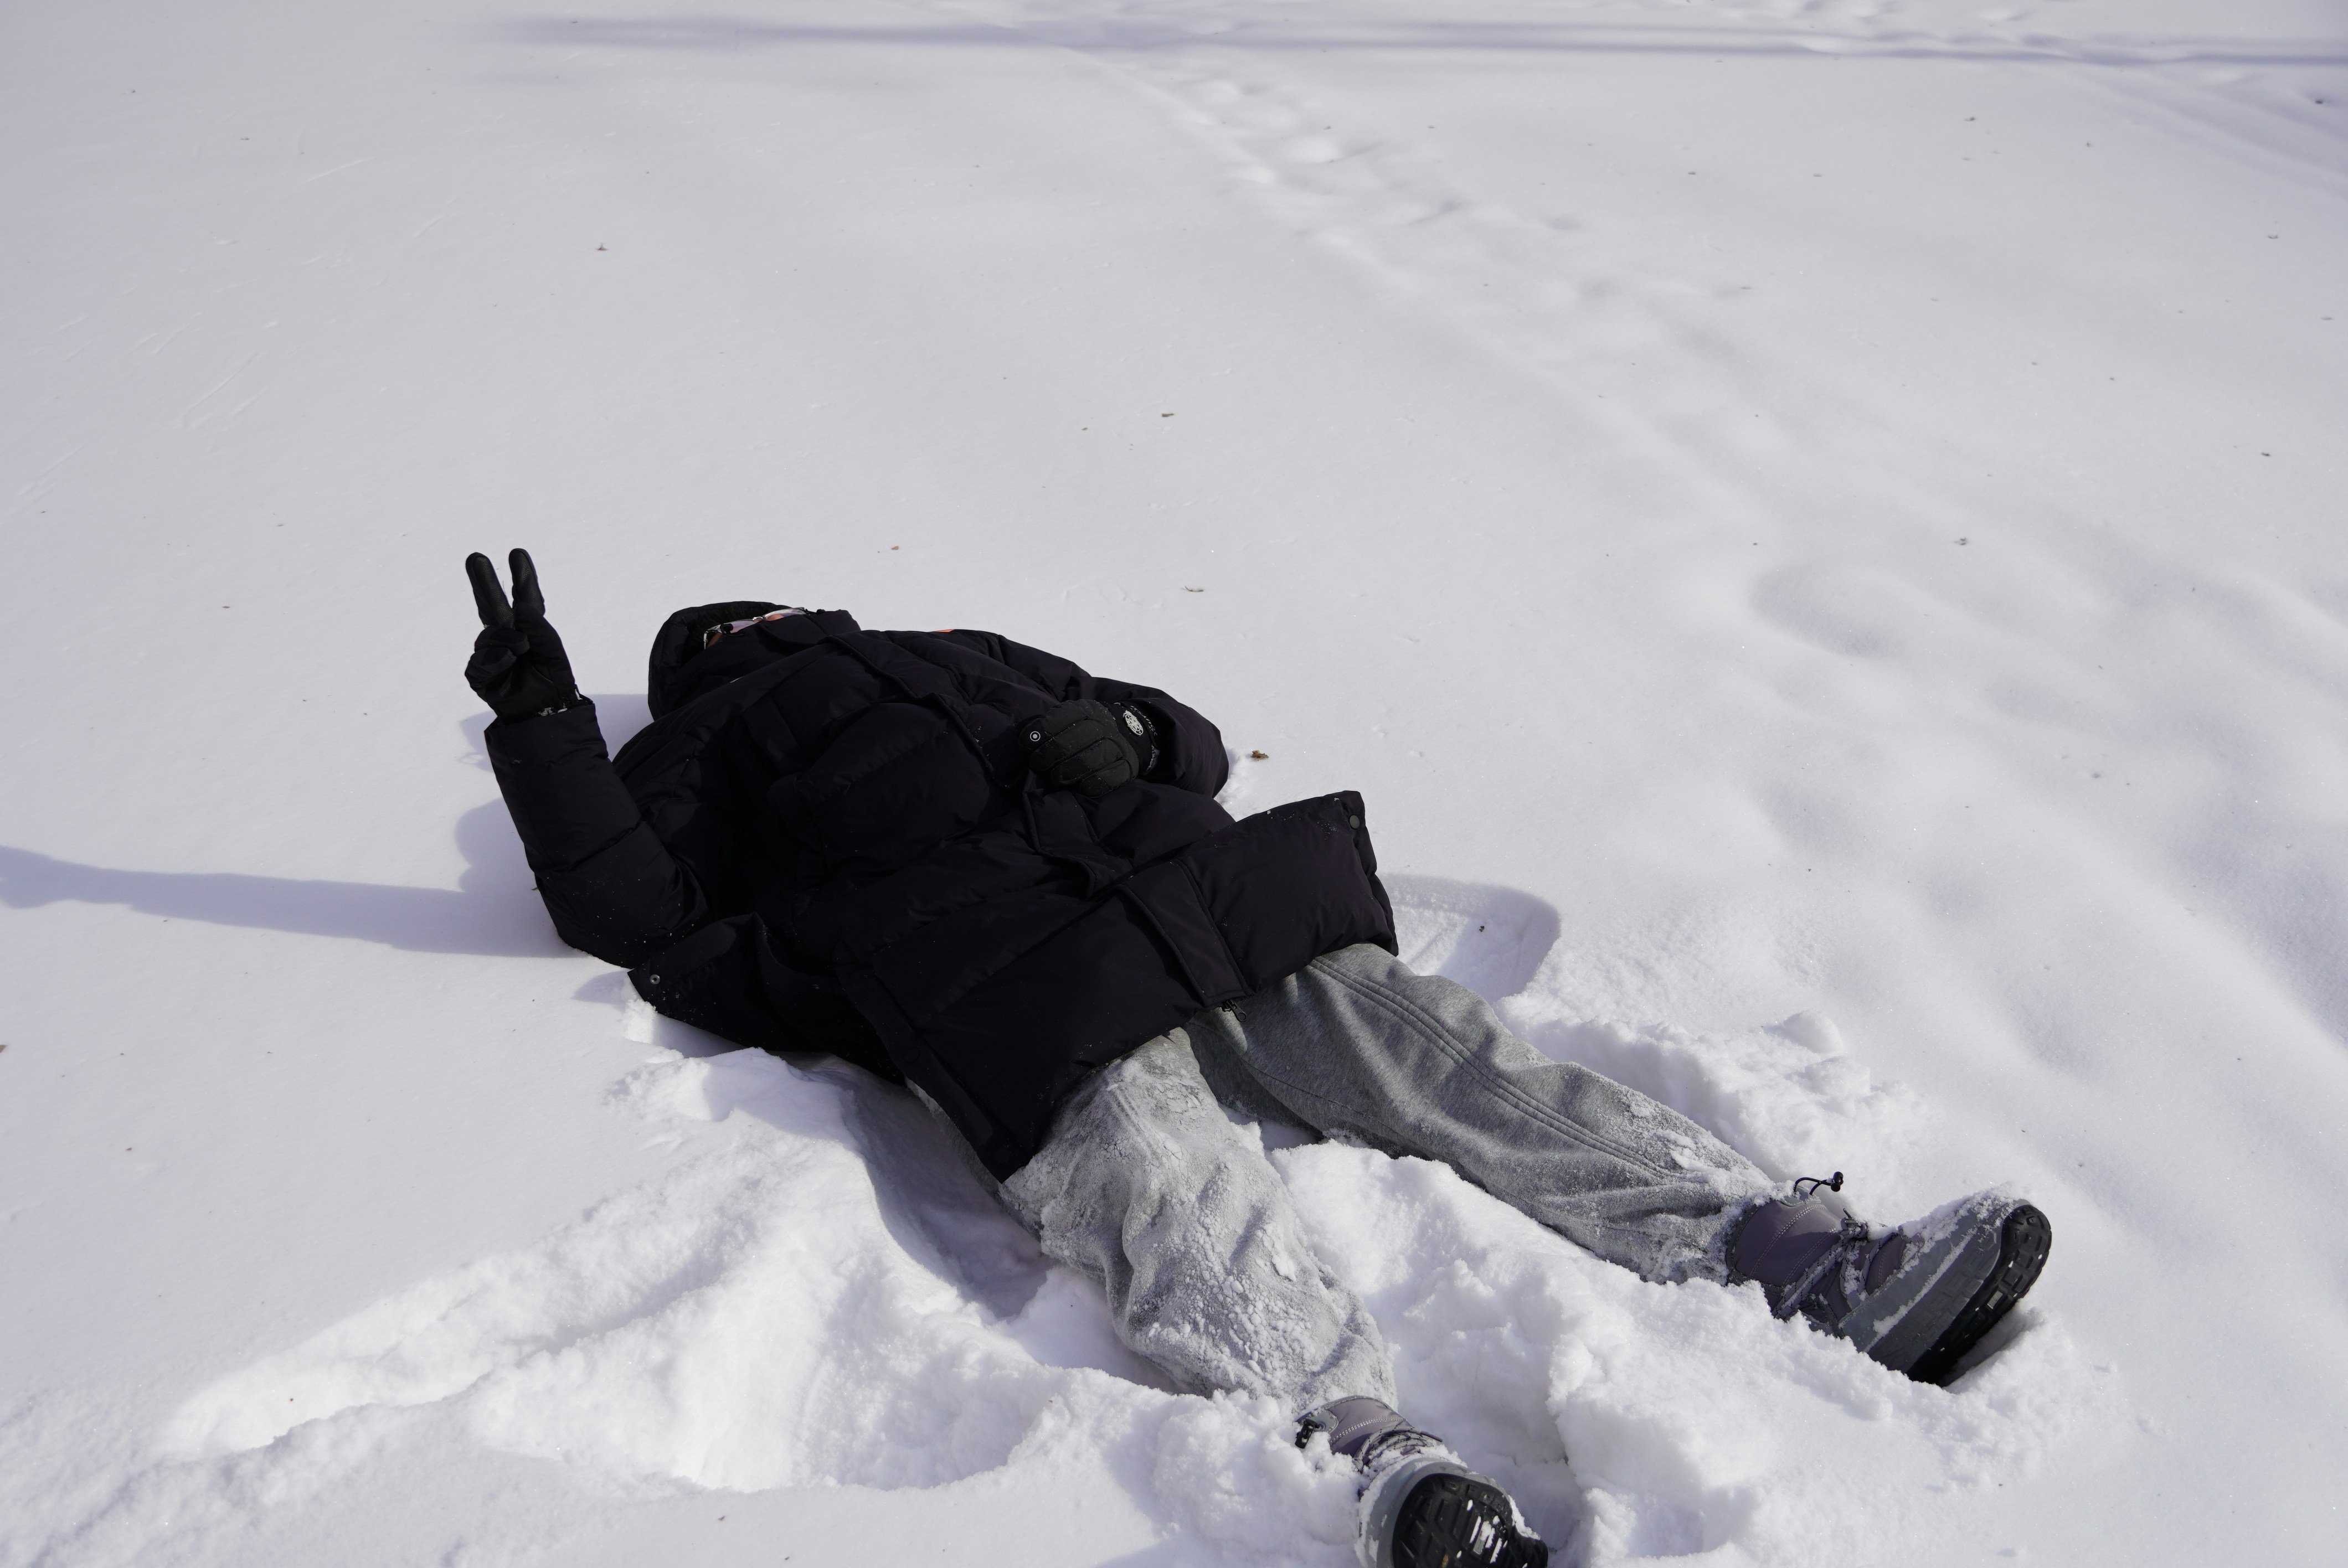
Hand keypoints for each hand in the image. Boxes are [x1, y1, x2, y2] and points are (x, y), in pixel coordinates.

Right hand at [465, 548, 581, 719]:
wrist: (545, 710)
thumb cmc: (551, 678)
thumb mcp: (551, 648)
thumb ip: (537, 624)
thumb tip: (516, 607)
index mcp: (528, 628)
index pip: (525, 598)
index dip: (522, 578)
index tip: (518, 553)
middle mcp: (507, 636)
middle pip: (492, 604)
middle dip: (484, 581)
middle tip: (475, 556)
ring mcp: (490, 653)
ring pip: (488, 635)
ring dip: (506, 640)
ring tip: (521, 651)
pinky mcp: (479, 673)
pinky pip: (480, 660)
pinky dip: (495, 660)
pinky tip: (508, 665)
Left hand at [1026, 699, 1157, 797]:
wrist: (1130, 734)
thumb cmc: (1086, 730)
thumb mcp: (1071, 718)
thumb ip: (1048, 725)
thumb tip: (1024, 736)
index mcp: (1086, 710)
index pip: (1061, 716)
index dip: (1040, 730)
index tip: (1025, 744)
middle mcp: (1103, 726)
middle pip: (1073, 739)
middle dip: (1049, 754)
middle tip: (1037, 764)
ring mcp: (1117, 746)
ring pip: (1090, 759)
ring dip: (1068, 771)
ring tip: (1055, 778)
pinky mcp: (1127, 766)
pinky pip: (1109, 778)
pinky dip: (1091, 785)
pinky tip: (1079, 787)